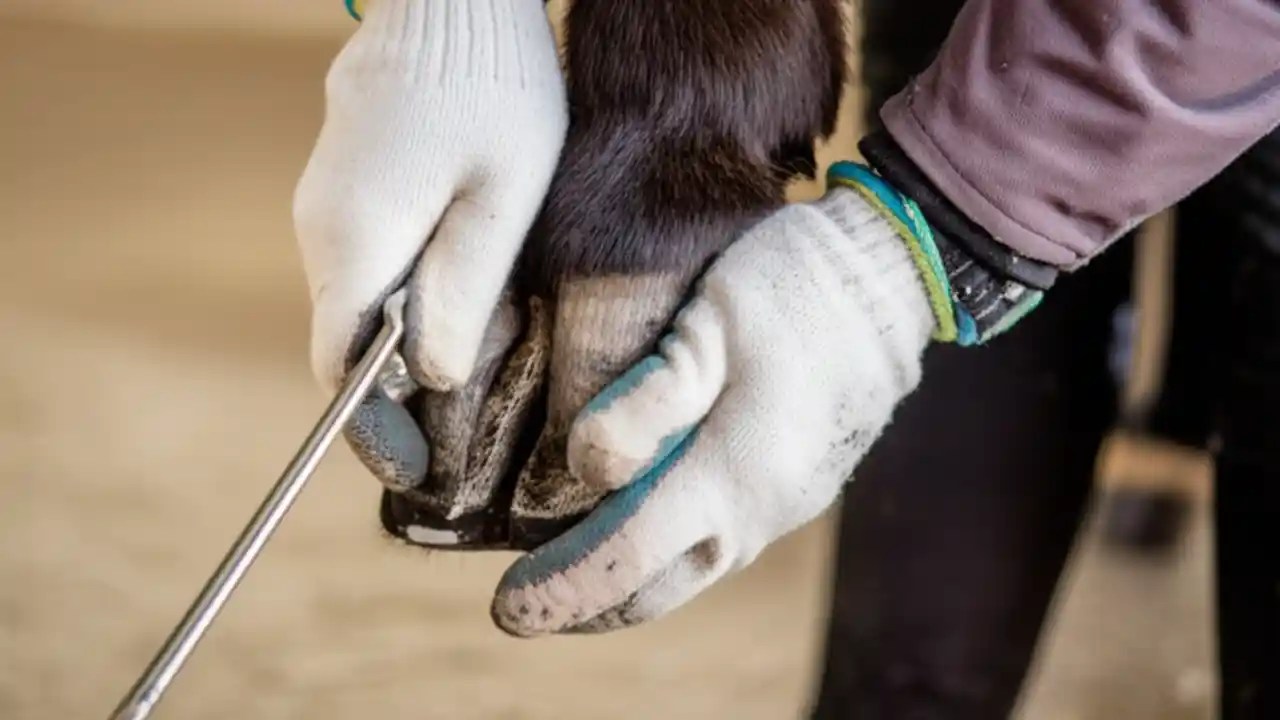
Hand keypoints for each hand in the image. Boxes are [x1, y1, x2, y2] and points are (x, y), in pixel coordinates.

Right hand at [293, 0, 565, 491]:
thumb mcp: (503, 200)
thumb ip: (463, 291)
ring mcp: (325, 196)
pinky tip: (460, 277)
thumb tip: (433, 378)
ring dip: (406, 329)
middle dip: (397, 381)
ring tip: (477, 347)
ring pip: (359, 295)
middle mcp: (321, 225)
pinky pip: (367, 252)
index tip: (421, 456)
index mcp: (354, 242)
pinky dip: (404, 283)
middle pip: (346, 335)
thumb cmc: (498, 91)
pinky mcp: (346, 175)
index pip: (338, 364)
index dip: (373, 421)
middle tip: (465, 409)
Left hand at [490, 178, 937, 635]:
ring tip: (573, 581)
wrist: (893, 275)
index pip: (630, 556)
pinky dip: (670, 553)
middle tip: (526, 609)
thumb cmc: (795, 286)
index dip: (563, 588)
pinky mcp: (800, 484)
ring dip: (629, 584)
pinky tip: (643, 530)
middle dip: (588, 607)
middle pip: (660, 587)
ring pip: (695, 569)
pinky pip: (724, 540)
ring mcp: (787, 502)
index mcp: (736, 473)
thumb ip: (648, 402)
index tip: (509, 608)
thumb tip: (586, 467)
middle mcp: (764, 508)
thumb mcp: (709, 324)